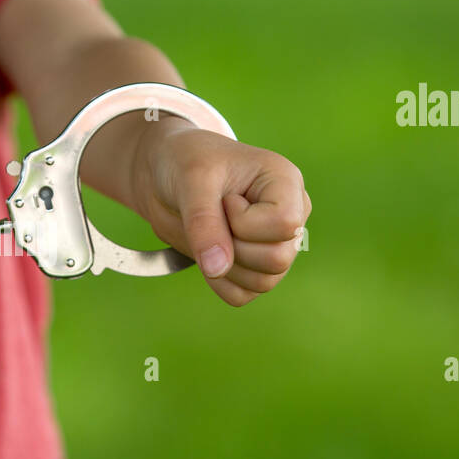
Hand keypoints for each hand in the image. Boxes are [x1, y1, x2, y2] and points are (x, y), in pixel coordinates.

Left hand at [131, 118, 311, 305]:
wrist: (167, 174)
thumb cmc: (186, 162)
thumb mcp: (191, 181)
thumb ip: (204, 223)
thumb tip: (217, 269)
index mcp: (286, 182)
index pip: (283, 224)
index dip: (244, 222)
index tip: (223, 199)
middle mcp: (291, 215)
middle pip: (277, 259)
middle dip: (233, 246)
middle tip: (213, 218)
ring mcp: (278, 244)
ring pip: (264, 283)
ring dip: (225, 266)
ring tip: (210, 233)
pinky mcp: (257, 267)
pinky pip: (242, 295)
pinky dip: (218, 282)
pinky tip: (208, 253)